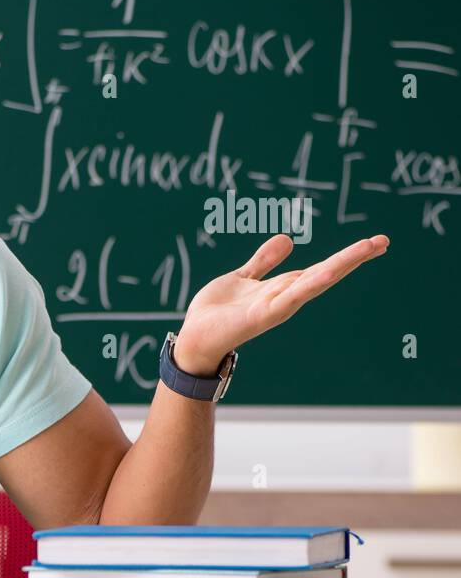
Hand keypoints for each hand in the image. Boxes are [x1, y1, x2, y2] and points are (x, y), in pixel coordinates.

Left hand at [173, 232, 389, 375]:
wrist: (194, 338)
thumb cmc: (216, 312)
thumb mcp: (242, 278)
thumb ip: (263, 261)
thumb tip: (288, 239)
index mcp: (281, 288)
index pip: (320, 267)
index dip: (346, 255)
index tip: (374, 242)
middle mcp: (284, 298)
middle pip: (324, 273)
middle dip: (353, 258)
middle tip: (383, 241)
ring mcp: (275, 307)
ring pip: (312, 283)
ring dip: (339, 265)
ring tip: (366, 248)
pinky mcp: (260, 316)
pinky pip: (287, 298)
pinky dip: (307, 285)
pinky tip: (326, 272)